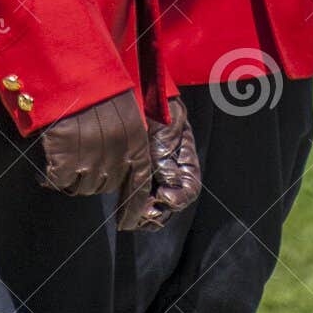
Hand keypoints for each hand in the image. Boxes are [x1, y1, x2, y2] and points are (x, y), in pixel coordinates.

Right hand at [38, 89, 152, 229]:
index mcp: (136, 139)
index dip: (132, 208)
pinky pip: (59, 180)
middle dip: (94, 179)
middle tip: (79, 162)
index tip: (125, 223)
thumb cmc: (95, 84)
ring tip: (64, 159)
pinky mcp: (65, 154)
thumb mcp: (123, 109)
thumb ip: (125, 140)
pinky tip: (47, 168)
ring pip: (83, 186)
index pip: (139, 185)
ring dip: (73, 178)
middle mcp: (116, 152)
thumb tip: (117, 173)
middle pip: (105, 185)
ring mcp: (90, 155)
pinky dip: (52, 176)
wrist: (68, 66)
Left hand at [134, 97, 201, 229]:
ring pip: (154, 207)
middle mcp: (171, 174)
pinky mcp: (134, 176)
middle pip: (170, 205)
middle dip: (159, 213)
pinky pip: (136, 200)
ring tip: (134, 216)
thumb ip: (167, 164)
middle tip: (146, 212)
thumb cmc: (159, 112)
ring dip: (145, 215)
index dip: (178, 198)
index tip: (163, 195)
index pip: (189, 190)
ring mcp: (153, 177)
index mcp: (185, 164)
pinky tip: (124, 214)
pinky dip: (132, 209)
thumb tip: (167, 193)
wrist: (140, 96)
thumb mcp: (168, 135)